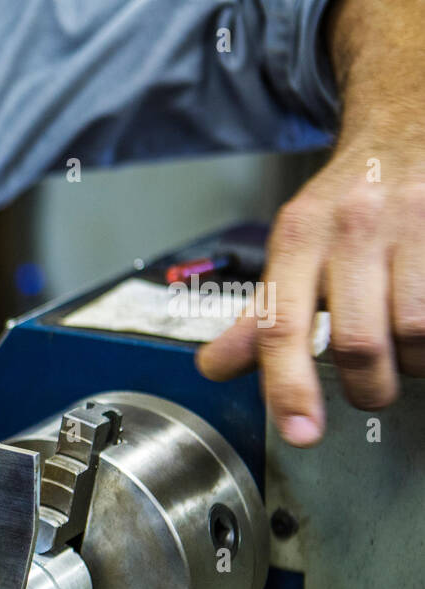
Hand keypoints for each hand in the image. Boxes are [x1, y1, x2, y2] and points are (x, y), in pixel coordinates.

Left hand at [195, 147, 424, 446]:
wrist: (412, 124)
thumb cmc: (348, 203)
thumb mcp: (294, 248)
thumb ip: (261, 314)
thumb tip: (215, 368)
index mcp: (299, 236)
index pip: (281, 325)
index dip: (288, 387)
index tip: (301, 432)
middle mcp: (354, 225)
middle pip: (357, 341)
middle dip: (367, 386)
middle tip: (370, 390)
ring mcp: (415, 221)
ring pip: (418, 332)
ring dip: (416, 363)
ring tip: (409, 354)